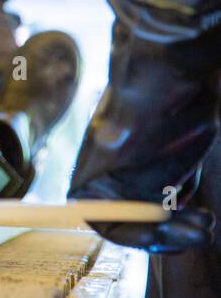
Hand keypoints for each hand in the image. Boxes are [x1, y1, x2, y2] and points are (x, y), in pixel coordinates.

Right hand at [69, 21, 218, 252]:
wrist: (174, 64)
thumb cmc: (148, 99)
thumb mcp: (126, 137)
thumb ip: (112, 174)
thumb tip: (91, 208)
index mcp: (93, 175)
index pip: (105, 221)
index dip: (134, 233)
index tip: (163, 233)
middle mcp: (112, 179)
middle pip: (135, 223)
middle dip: (167, 232)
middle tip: (200, 229)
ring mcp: (140, 176)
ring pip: (158, 217)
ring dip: (181, 226)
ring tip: (206, 224)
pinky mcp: (165, 170)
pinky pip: (175, 203)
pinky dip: (187, 212)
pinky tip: (202, 210)